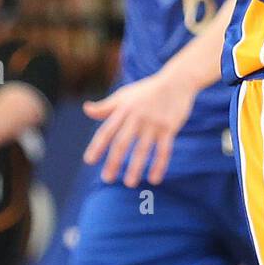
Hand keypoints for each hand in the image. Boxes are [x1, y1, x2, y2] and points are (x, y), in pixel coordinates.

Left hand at [83, 69, 197, 186]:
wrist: (177, 81)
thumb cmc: (147, 90)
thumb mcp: (125, 95)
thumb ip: (106, 106)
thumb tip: (86, 109)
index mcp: (124, 110)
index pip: (107, 130)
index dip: (97, 146)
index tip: (89, 161)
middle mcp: (137, 117)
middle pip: (123, 142)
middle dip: (114, 161)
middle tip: (107, 178)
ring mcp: (154, 123)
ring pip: (143, 148)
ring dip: (136, 167)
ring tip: (130, 183)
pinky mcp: (170, 127)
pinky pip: (164, 149)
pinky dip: (159, 165)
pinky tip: (154, 179)